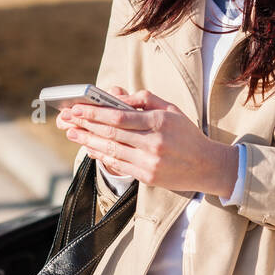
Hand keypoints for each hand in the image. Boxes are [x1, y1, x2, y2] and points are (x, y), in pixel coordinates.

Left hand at [58, 86, 238, 197]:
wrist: (207, 166)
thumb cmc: (186, 133)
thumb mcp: (171, 109)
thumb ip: (144, 100)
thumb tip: (118, 97)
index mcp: (159, 122)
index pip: (120, 116)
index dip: (95, 112)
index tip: (77, 108)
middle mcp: (153, 143)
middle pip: (111, 133)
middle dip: (86, 125)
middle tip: (67, 120)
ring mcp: (149, 162)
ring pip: (111, 150)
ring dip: (88, 141)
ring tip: (72, 133)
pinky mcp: (147, 177)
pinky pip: (119, 164)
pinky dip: (102, 156)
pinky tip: (90, 148)